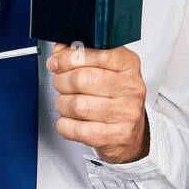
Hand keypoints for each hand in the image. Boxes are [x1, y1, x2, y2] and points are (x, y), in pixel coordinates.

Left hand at [47, 43, 148, 163]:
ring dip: (62, 104)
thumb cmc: (115, 96)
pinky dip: (65, 124)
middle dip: (62, 81)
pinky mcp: (115, 136)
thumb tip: (59, 52)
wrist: (131, 131)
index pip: (97, 53)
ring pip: (77, 105)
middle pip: (82, 79)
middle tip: (61, 83)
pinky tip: (71, 120)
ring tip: (67, 102)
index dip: (69, 57)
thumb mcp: (107, 68)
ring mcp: (125, 113)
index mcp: (128, 64)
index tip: (57, 62)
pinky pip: (76, 129)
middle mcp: (130, 87)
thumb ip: (82, 55)